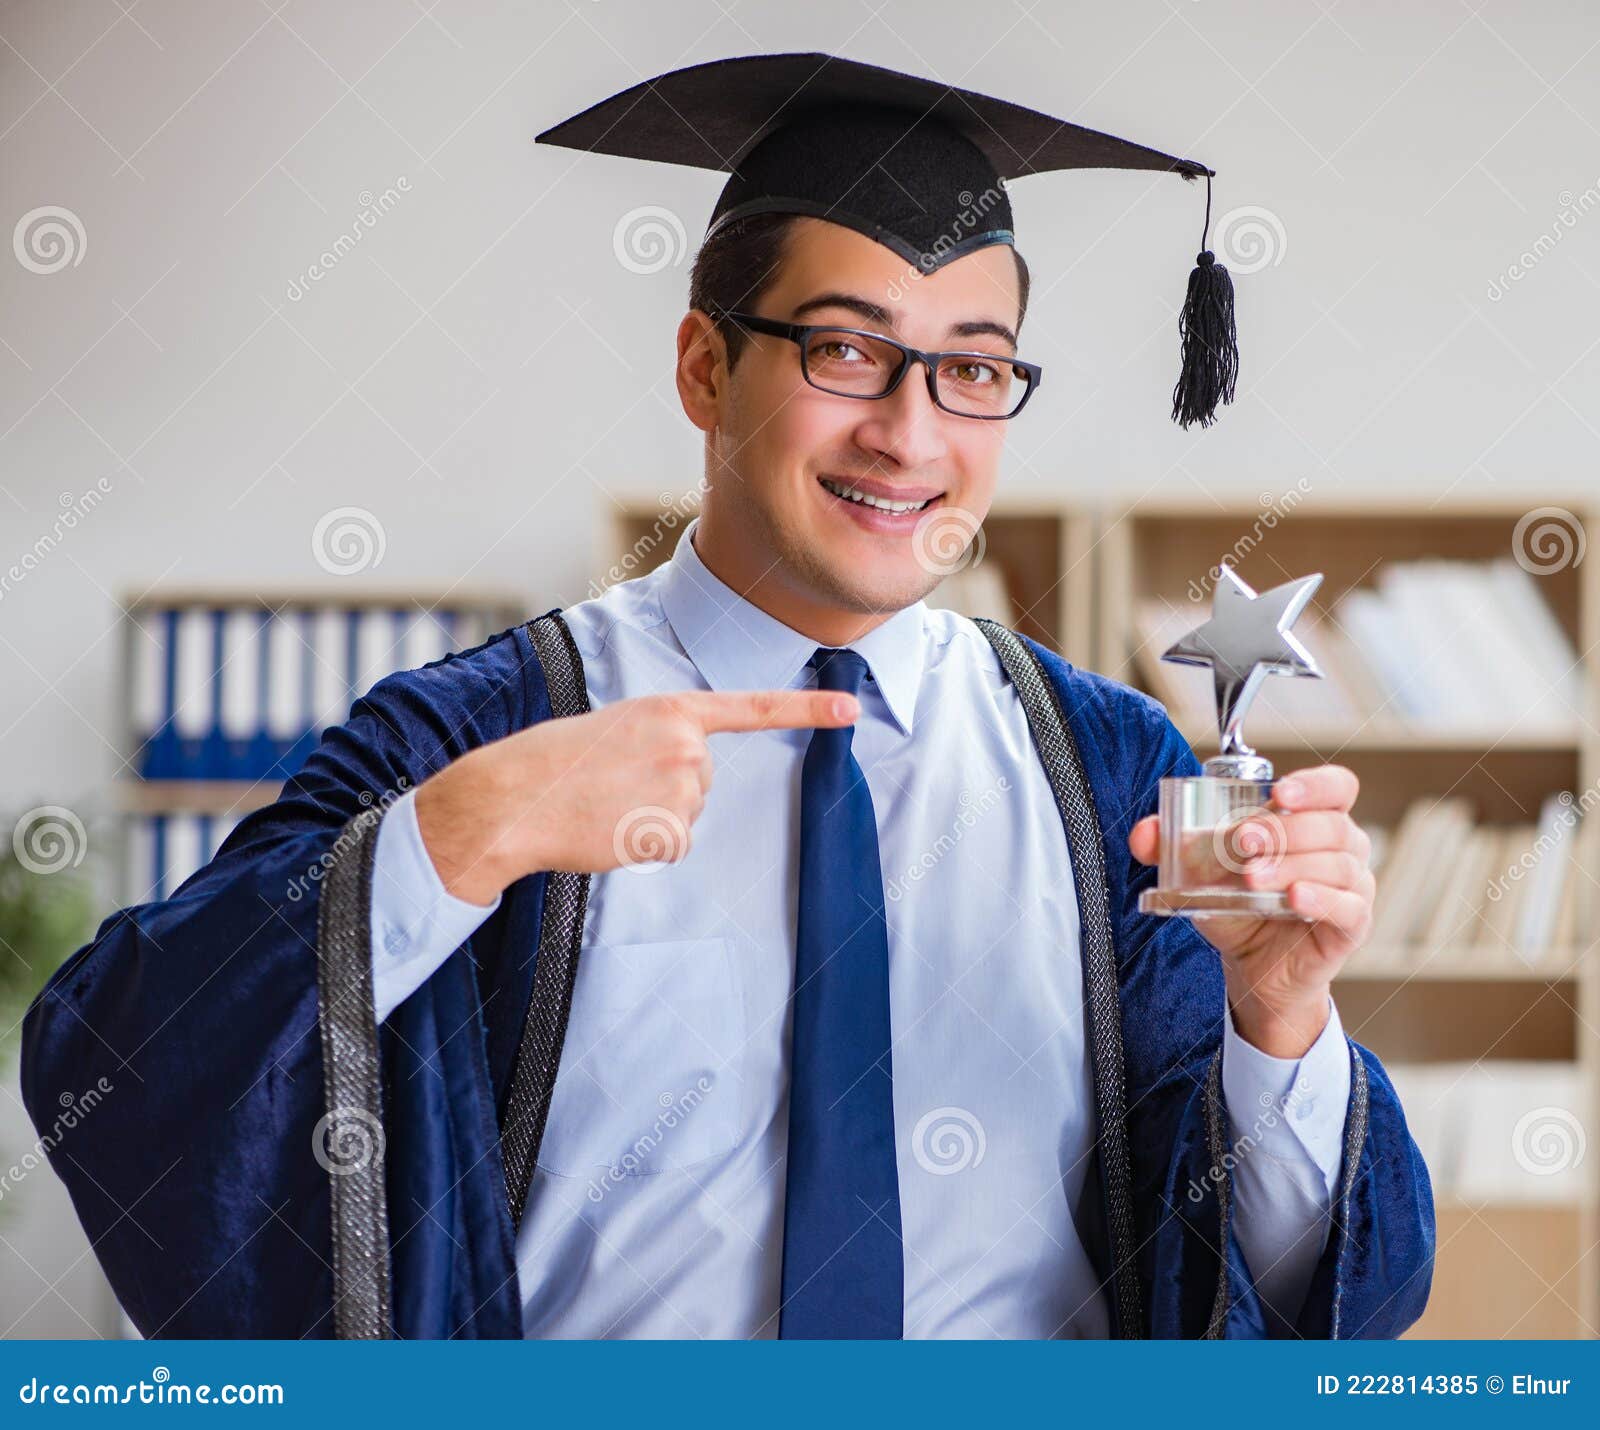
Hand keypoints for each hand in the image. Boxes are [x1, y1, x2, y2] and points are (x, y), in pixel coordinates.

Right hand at [415, 687, 858, 903]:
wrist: (511, 798)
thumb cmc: (552, 762)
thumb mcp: (615, 726)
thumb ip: (660, 739)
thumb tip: (690, 779)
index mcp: (671, 709)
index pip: (752, 708)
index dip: (807, 708)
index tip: (851, 709)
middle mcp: (687, 744)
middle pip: (702, 780)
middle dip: (664, 788)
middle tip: (610, 784)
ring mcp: (682, 788)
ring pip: (686, 815)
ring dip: (649, 818)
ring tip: (602, 804)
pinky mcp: (670, 831)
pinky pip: (671, 846)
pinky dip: (641, 847)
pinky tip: (606, 830)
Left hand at [1128, 764, 1372, 1057]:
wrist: (1253, 966)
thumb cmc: (1239, 906)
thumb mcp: (1202, 874)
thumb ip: (1171, 849)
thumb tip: (1143, 834)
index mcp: (1313, 821)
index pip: (1336, 787)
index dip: (1315, 785)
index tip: (1279, 793)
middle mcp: (1342, 849)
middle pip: (1331, 825)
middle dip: (1282, 830)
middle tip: (1243, 841)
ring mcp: (1352, 887)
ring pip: (1337, 864)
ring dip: (1292, 865)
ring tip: (1252, 877)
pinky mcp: (1351, 926)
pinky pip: (1348, 907)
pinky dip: (1322, 899)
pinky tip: (1295, 898)